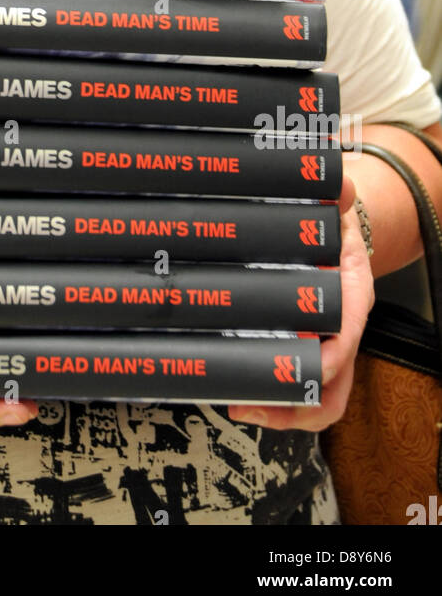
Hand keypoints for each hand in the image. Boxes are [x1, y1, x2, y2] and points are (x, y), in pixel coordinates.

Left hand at [227, 175, 373, 430]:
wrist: (338, 237)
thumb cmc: (333, 226)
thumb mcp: (336, 207)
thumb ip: (338, 194)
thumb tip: (342, 184)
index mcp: (353, 295)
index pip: (348, 336)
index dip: (330, 357)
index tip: (309, 366)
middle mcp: (342, 329)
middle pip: (334, 386)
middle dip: (298, 404)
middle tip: (252, 403)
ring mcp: (325, 346)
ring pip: (319, 398)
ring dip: (283, 411)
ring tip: (242, 406)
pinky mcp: (305, 351)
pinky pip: (299, 388)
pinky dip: (275, 398)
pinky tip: (242, 393)